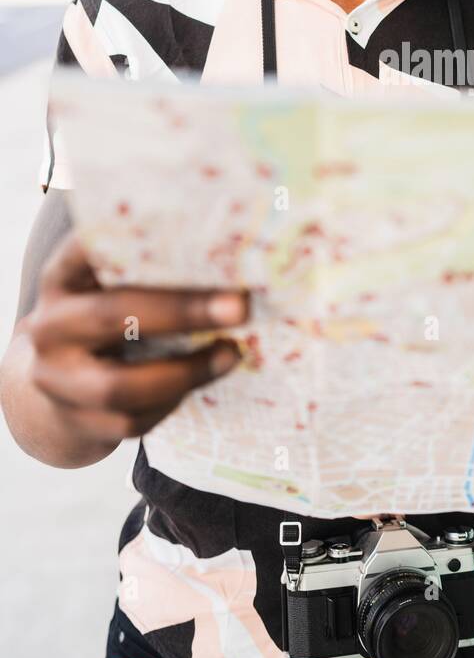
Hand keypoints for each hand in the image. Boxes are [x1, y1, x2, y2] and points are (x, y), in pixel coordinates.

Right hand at [23, 231, 247, 447]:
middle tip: (240, 307)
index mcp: (62, 277)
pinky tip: (201, 381)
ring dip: (186, 372)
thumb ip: (150, 265)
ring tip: (232, 353)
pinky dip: (172, 402)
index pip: (88, 248)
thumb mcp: (112, 284)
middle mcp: (49, 325)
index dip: (135, 239)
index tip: (198, 236)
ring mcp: (55, 378)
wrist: (60, 385)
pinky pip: (130, 421)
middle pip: (111, 315)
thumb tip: (228, 246)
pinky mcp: (74, 421)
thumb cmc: (108, 320)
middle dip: (182, 312)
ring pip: (119, 386)